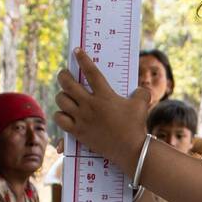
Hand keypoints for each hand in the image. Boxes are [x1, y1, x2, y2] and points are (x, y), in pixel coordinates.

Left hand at [55, 48, 149, 168]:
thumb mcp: (142, 104)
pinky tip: (64, 113)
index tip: (76, 51)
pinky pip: (60, 119)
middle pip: (68, 83)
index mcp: (105, 95)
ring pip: (61, 100)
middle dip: (63, 75)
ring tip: (65, 95)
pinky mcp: (78, 132)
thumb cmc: (136, 126)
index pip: (91, 72)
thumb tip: (141, 88)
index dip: (82, 59)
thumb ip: (141, 92)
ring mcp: (82, 119)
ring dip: (61, 95)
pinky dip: (60, 115)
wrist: (130, 150)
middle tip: (64, 74)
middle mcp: (90, 105)